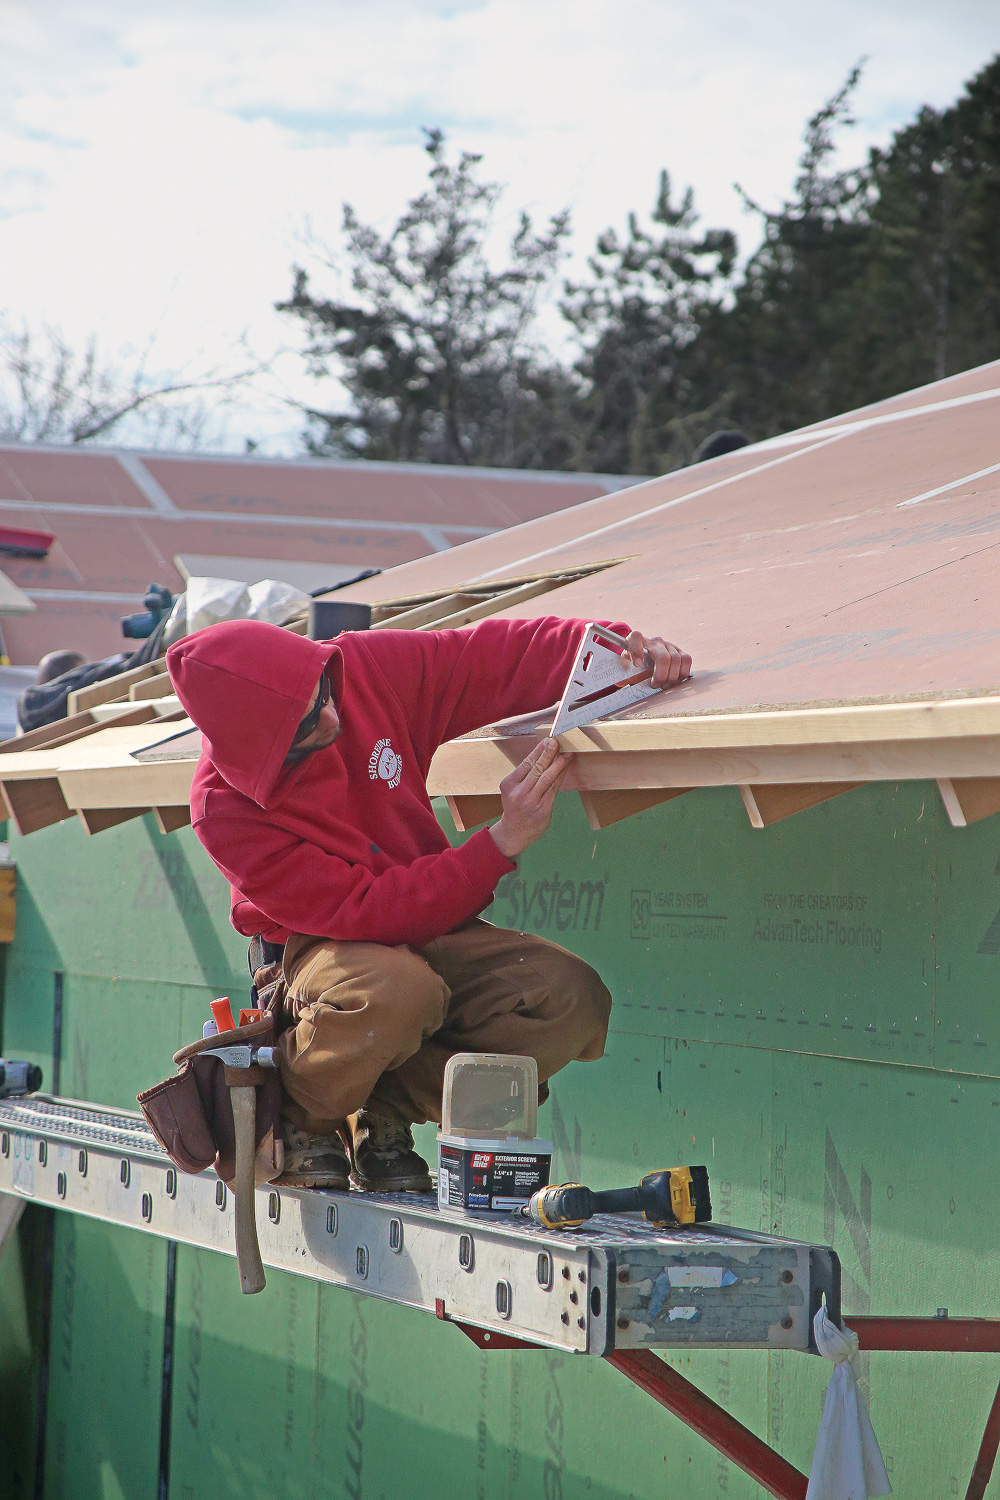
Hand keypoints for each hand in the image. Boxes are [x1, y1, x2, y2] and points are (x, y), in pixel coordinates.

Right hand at [489, 737, 570, 859]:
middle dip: (548, 754)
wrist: (514, 832)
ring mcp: (531, 802)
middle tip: (557, 742)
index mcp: (509, 785)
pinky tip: (566, 768)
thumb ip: (525, 775)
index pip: (525, 764)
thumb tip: (543, 755)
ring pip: (547, 778)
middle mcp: (519, 793)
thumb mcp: (513, 790)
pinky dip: (560, 777)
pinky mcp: (543, 809)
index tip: (547, 740)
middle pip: (536, 769)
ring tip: (566, 754)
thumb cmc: (515, 806)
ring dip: (558, 764)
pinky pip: (554, 789)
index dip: (537, 751)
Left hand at [621, 631, 691, 688]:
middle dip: (661, 675)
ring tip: (665, 686)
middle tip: (655, 685)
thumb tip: (622, 680)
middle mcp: (654, 641)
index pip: (635, 637)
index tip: (636, 665)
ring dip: (671, 677)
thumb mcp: (626, 667)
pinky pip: (687, 659)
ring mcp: (668, 644)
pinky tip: (675, 680)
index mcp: (637, 641)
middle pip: (663, 657)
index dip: (636, 650)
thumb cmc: (634, 664)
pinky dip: (682, 673)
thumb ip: (624, 672)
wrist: (646, 657)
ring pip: (676, 660)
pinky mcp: (679, 650)